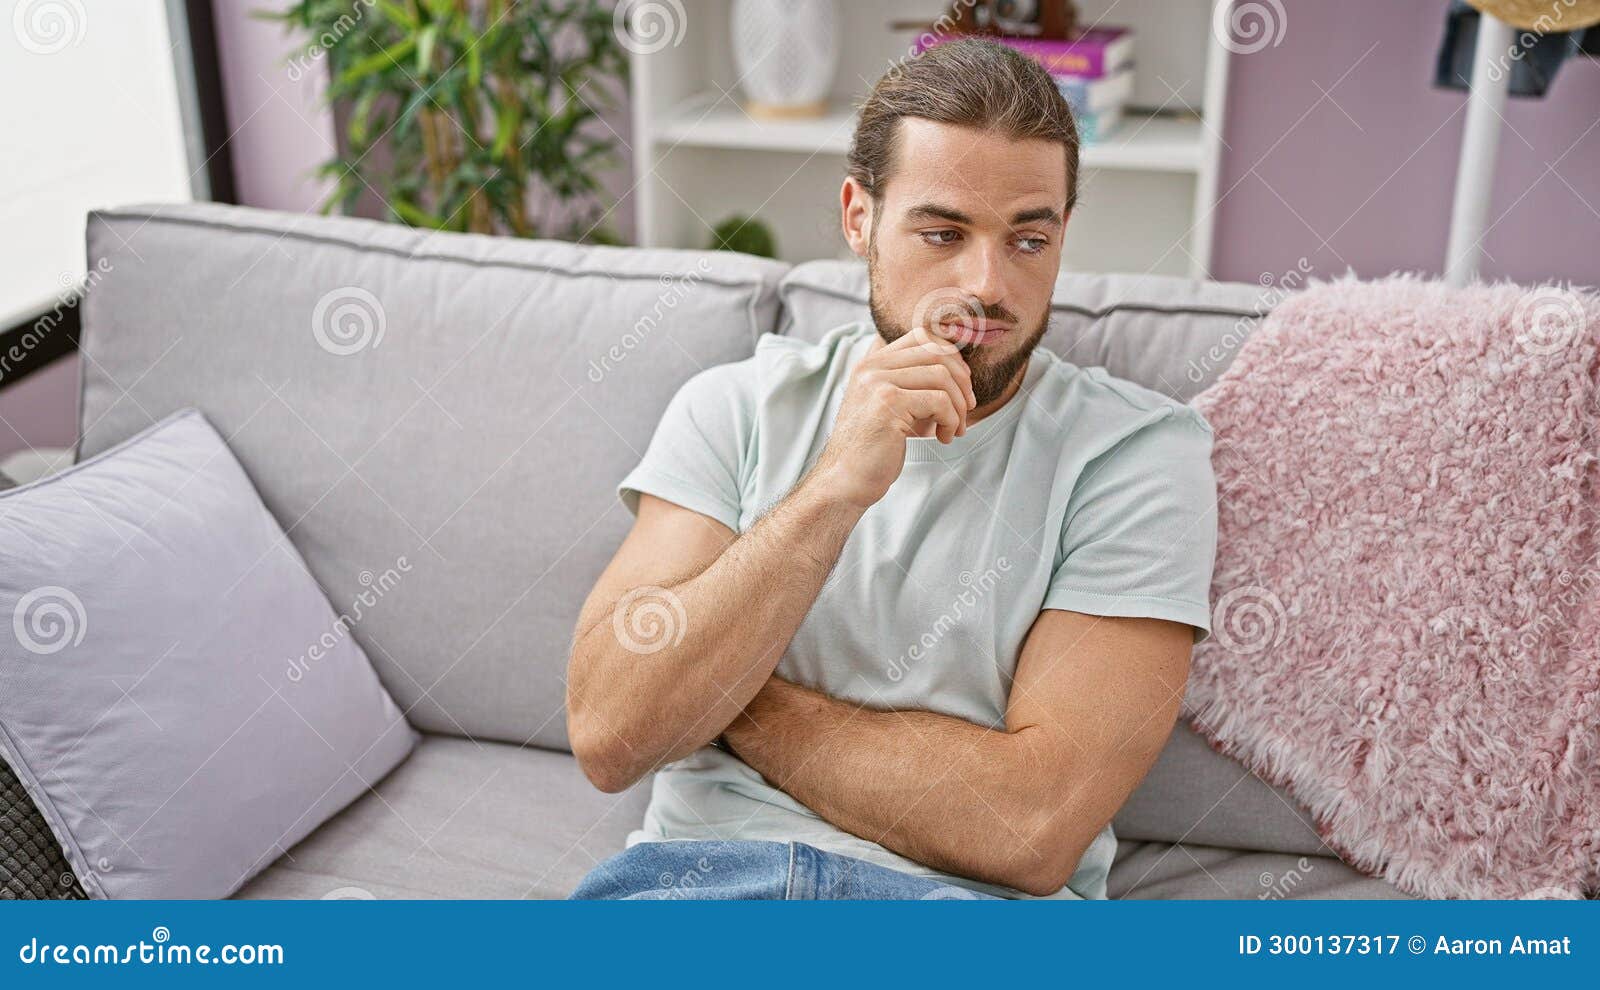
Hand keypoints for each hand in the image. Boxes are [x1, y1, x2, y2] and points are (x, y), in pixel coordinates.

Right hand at [809, 325, 976, 508]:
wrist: (846, 480)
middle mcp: (872, 367)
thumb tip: (960, 369)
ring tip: (954, 429)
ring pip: (942, 375)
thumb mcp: (892, 407)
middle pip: (936, 352)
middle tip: (967, 409)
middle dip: (962, 381)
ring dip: (959, 405)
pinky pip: (939, 401)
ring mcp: (877, 382)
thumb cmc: (875, 449)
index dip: (951, 357)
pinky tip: (944, 438)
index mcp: (872, 363)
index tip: (960, 386)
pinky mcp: (887, 404)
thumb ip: (913, 384)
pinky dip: (951, 420)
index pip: (922, 336)